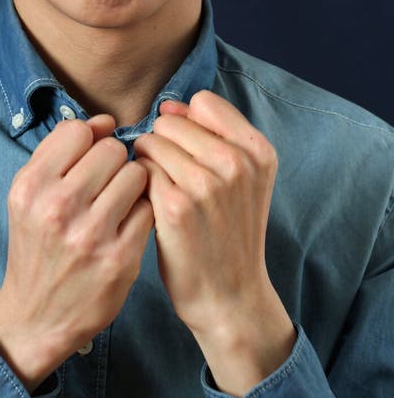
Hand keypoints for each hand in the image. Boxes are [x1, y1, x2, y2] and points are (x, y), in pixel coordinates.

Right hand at [0, 115, 152, 391]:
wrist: (37, 316)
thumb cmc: (38, 244)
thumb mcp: (32, 194)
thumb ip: (62, 151)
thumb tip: (105, 122)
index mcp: (31, 186)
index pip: (78, 131)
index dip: (91, 139)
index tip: (91, 157)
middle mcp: (57, 208)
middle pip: (112, 150)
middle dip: (114, 161)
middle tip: (107, 183)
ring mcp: (90, 235)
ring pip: (136, 175)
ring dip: (132, 185)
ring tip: (118, 202)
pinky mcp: (120, 259)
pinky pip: (148, 209)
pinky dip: (141, 213)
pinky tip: (126, 225)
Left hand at [133, 91, 295, 395]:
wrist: (230, 296)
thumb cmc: (229, 231)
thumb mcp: (244, 178)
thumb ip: (212, 134)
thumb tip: (168, 106)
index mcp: (257, 151)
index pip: (204, 102)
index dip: (187, 121)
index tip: (187, 148)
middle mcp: (236, 163)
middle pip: (171, 121)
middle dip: (163, 143)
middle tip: (173, 176)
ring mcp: (205, 184)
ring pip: (152, 142)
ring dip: (148, 162)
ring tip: (164, 189)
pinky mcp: (175, 206)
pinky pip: (140, 170)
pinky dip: (140, 183)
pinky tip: (153, 205)